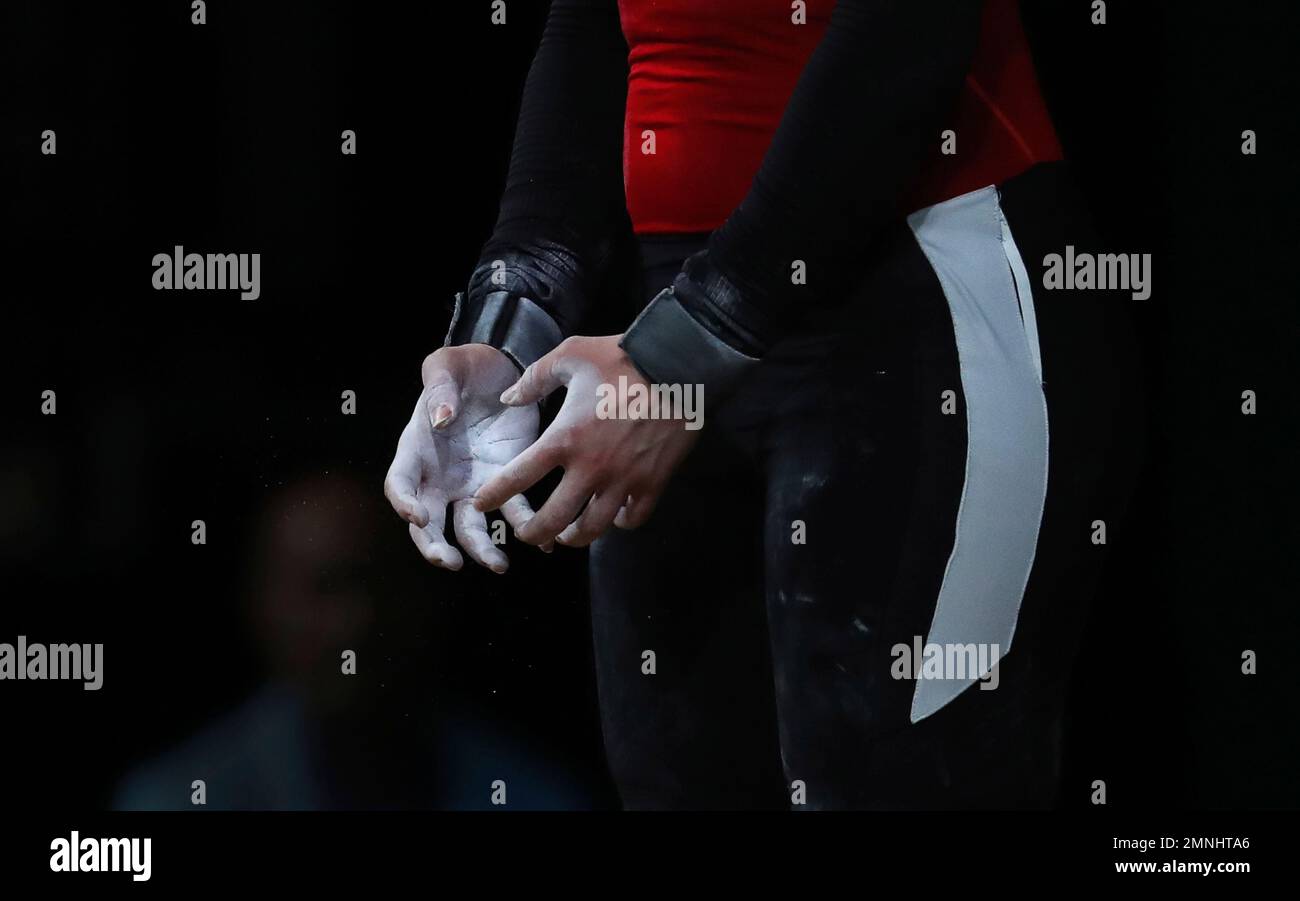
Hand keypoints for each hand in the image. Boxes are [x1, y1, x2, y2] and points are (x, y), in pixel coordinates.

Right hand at [384, 343, 543, 571]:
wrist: (505, 368)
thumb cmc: (466, 367)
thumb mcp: (447, 365)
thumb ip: (438, 388)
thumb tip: (438, 418)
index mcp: (417, 449)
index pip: (400, 484)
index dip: (404, 503)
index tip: (418, 516)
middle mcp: (440, 475)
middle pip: (428, 521)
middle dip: (435, 545)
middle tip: (451, 562)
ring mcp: (473, 483)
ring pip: (470, 528)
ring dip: (481, 550)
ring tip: (499, 565)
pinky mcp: (506, 481)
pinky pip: (513, 512)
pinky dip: (526, 528)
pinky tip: (541, 542)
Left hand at [473, 335, 700, 547]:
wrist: (680, 366)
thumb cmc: (622, 358)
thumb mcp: (571, 355)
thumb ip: (534, 378)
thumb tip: (509, 398)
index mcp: (564, 438)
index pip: (517, 478)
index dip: (493, 496)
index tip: (481, 503)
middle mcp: (590, 468)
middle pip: (552, 521)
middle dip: (532, 534)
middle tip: (526, 533)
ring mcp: (623, 480)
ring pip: (592, 529)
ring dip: (574, 537)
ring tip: (567, 534)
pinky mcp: (652, 483)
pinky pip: (632, 518)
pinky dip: (619, 523)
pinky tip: (613, 516)